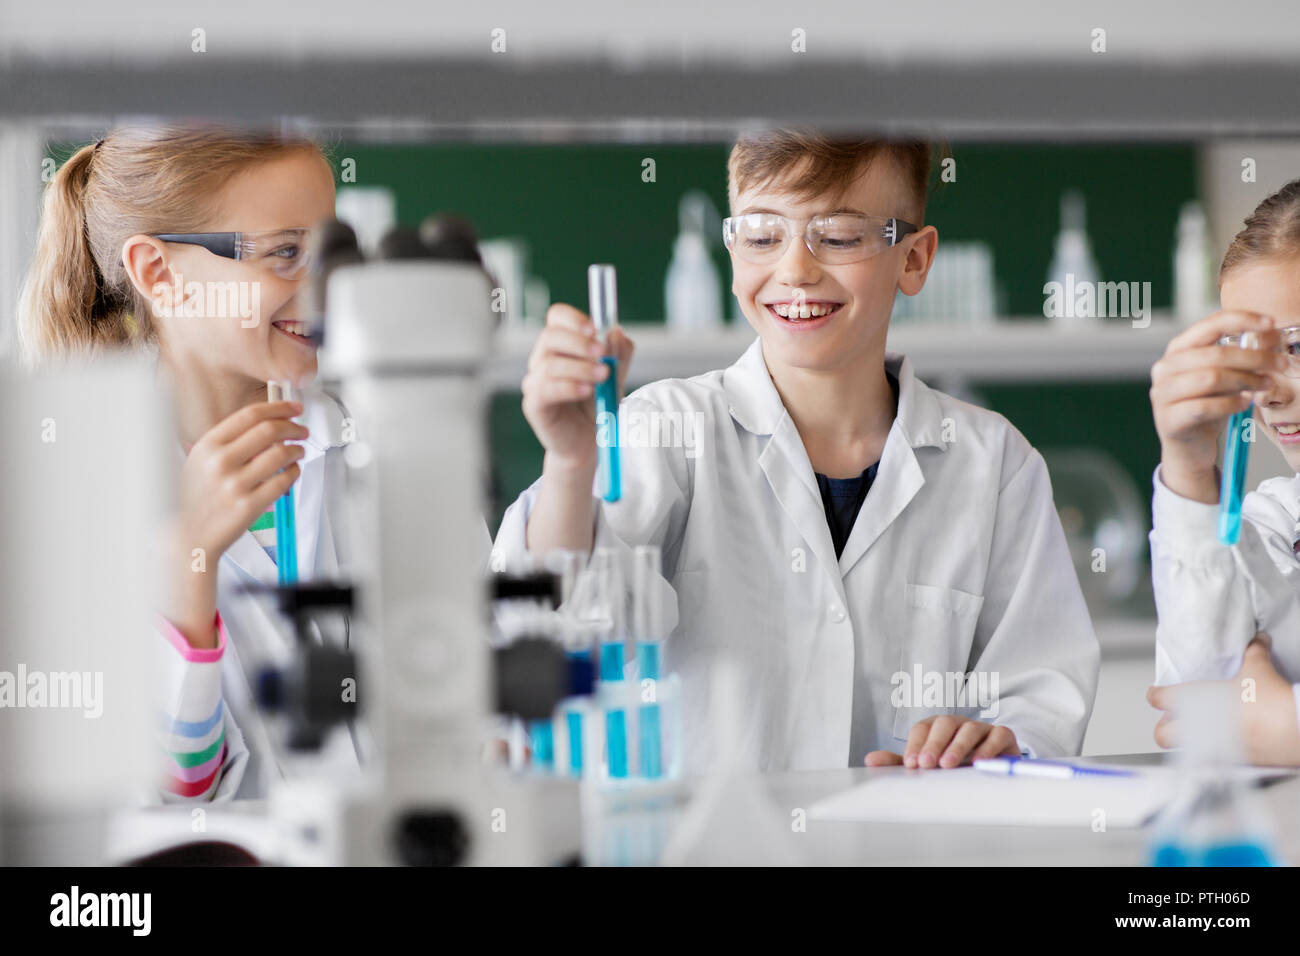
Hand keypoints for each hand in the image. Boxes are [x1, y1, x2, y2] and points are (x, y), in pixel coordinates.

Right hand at [170, 400, 307, 560]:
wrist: (186, 536)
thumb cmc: (195, 498)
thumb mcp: (199, 461)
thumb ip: (228, 441)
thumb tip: (268, 421)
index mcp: (208, 446)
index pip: (250, 415)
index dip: (278, 407)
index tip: (293, 408)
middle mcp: (220, 462)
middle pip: (270, 430)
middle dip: (293, 426)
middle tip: (301, 429)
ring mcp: (235, 485)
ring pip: (281, 454)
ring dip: (297, 449)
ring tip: (298, 451)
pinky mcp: (249, 506)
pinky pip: (283, 481)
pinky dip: (294, 471)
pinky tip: (292, 470)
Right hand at [521, 303, 634, 472]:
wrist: (591, 445)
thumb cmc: (599, 408)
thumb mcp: (616, 378)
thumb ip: (619, 355)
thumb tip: (617, 332)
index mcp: (562, 346)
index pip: (557, 318)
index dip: (574, 319)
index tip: (596, 328)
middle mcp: (544, 360)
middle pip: (550, 336)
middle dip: (579, 342)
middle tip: (603, 354)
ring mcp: (536, 382)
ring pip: (549, 363)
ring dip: (580, 367)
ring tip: (603, 377)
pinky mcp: (534, 405)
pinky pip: (545, 389)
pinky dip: (568, 386)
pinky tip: (586, 391)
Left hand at [865, 716, 1020, 768]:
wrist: (992, 764)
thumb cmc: (955, 762)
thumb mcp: (928, 763)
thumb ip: (899, 762)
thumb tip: (870, 760)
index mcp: (937, 727)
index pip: (923, 728)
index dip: (915, 744)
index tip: (910, 764)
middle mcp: (958, 724)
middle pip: (944, 724)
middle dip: (934, 744)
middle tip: (926, 765)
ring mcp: (981, 728)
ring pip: (969, 728)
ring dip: (957, 746)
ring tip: (948, 765)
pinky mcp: (1003, 736)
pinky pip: (997, 735)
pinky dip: (988, 748)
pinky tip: (977, 763)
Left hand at [1147, 633, 1299, 765]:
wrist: (1295, 729)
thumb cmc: (1270, 700)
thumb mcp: (1259, 668)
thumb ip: (1253, 652)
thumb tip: (1258, 641)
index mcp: (1195, 702)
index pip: (1160, 699)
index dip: (1155, 695)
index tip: (1156, 694)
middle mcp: (1198, 728)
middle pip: (1161, 734)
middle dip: (1164, 727)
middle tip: (1173, 719)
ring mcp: (1212, 749)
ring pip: (1184, 750)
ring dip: (1187, 742)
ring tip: (1199, 732)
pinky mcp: (1231, 764)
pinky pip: (1210, 760)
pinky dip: (1212, 753)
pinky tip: (1224, 745)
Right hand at [1150, 310, 1284, 502]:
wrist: (1187, 447)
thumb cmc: (1206, 406)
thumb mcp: (1224, 377)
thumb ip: (1241, 356)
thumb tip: (1270, 336)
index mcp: (1178, 350)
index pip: (1209, 325)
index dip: (1242, 320)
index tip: (1270, 323)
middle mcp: (1165, 369)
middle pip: (1215, 354)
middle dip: (1255, 357)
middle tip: (1280, 364)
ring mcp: (1163, 394)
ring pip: (1211, 378)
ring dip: (1246, 380)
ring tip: (1266, 385)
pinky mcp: (1169, 419)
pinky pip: (1205, 407)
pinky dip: (1230, 404)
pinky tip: (1244, 403)